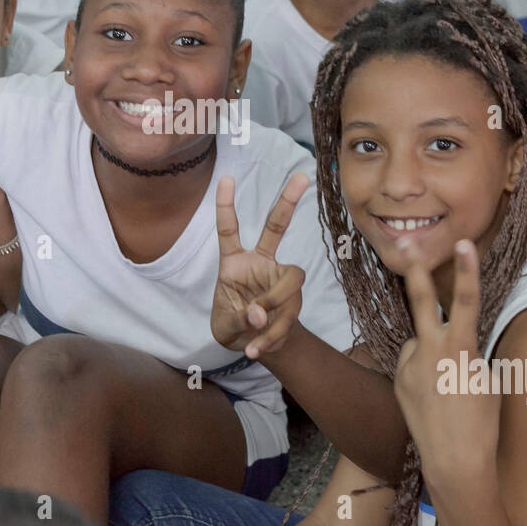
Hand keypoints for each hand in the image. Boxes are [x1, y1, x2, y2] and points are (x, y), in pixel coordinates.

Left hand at [211, 173, 309, 359]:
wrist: (252, 345)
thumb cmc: (233, 325)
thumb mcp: (225, 326)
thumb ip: (239, 318)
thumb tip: (260, 313)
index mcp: (234, 262)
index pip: (230, 230)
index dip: (226, 205)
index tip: (226, 178)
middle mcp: (259, 263)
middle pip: (276, 228)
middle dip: (288, 201)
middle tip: (302, 177)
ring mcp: (279, 278)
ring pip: (290, 283)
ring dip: (276, 312)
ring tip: (254, 341)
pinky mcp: (292, 299)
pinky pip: (290, 313)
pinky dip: (274, 335)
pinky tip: (258, 349)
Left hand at [392, 239, 498, 488]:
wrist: (454, 461)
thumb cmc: (483, 423)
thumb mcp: (489, 381)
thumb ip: (471, 353)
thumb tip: (460, 342)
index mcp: (460, 349)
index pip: (466, 300)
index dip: (466, 269)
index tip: (463, 243)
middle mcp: (430, 351)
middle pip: (419, 302)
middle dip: (414, 272)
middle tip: (406, 245)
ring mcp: (409, 365)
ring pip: (419, 342)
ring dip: (431, 351)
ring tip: (446, 388)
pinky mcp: (397, 379)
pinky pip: (411, 362)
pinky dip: (421, 369)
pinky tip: (434, 395)